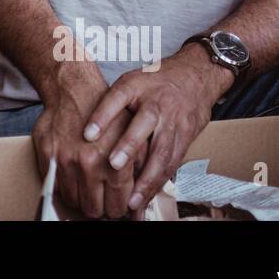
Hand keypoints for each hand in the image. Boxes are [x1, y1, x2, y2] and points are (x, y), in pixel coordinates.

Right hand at [34, 67, 145, 218]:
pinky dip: (63, 186)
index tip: (116, 205)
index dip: (118, 208)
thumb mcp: (133, 139)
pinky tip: (72, 177)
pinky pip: (54, 187)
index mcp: (113, 164)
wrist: (75, 90)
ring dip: (81, 197)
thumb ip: (138, 169)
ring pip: (73, 201)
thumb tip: (139, 198)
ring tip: (87, 187)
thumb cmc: (107, 113)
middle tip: (101, 198)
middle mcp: (88, 165)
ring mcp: (65, 162)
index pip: (117, 207)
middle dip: (100, 207)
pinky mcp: (47, 156)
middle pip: (94, 209)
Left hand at [84, 49, 232, 214]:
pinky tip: (149, 196)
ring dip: (147, 177)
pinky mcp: (186, 138)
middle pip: (144, 125)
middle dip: (129, 147)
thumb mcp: (130, 81)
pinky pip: (173, 163)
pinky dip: (160, 181)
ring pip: (162, 151)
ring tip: (133, 200)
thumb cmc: (154, 82)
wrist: (194, 77)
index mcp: (137, 86)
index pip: (117, 98)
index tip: (87, 134)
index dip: (102, 116)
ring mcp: (174, 121)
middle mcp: (157, 104)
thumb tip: (84, 130)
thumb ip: (110, 103)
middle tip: (113, 166)